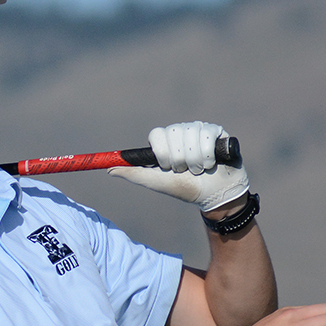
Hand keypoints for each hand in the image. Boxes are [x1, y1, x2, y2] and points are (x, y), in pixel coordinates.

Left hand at [108, 122, 249, 212]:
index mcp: (165, 141)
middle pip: (174, 133)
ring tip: (199, 169)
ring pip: (192, 135)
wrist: (214, 195)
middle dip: (180, 159)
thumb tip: (109, 169)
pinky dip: (208, 155)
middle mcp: (181, 131)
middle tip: (185, 170)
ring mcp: (199, 130)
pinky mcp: (216, 131)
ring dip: (195, 160)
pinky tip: (211, 163)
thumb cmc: (184, 188)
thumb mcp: (156, 181)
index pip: (157, 134)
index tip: (167, 167)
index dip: (162, 152)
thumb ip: (134, 174)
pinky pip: (208, 135)